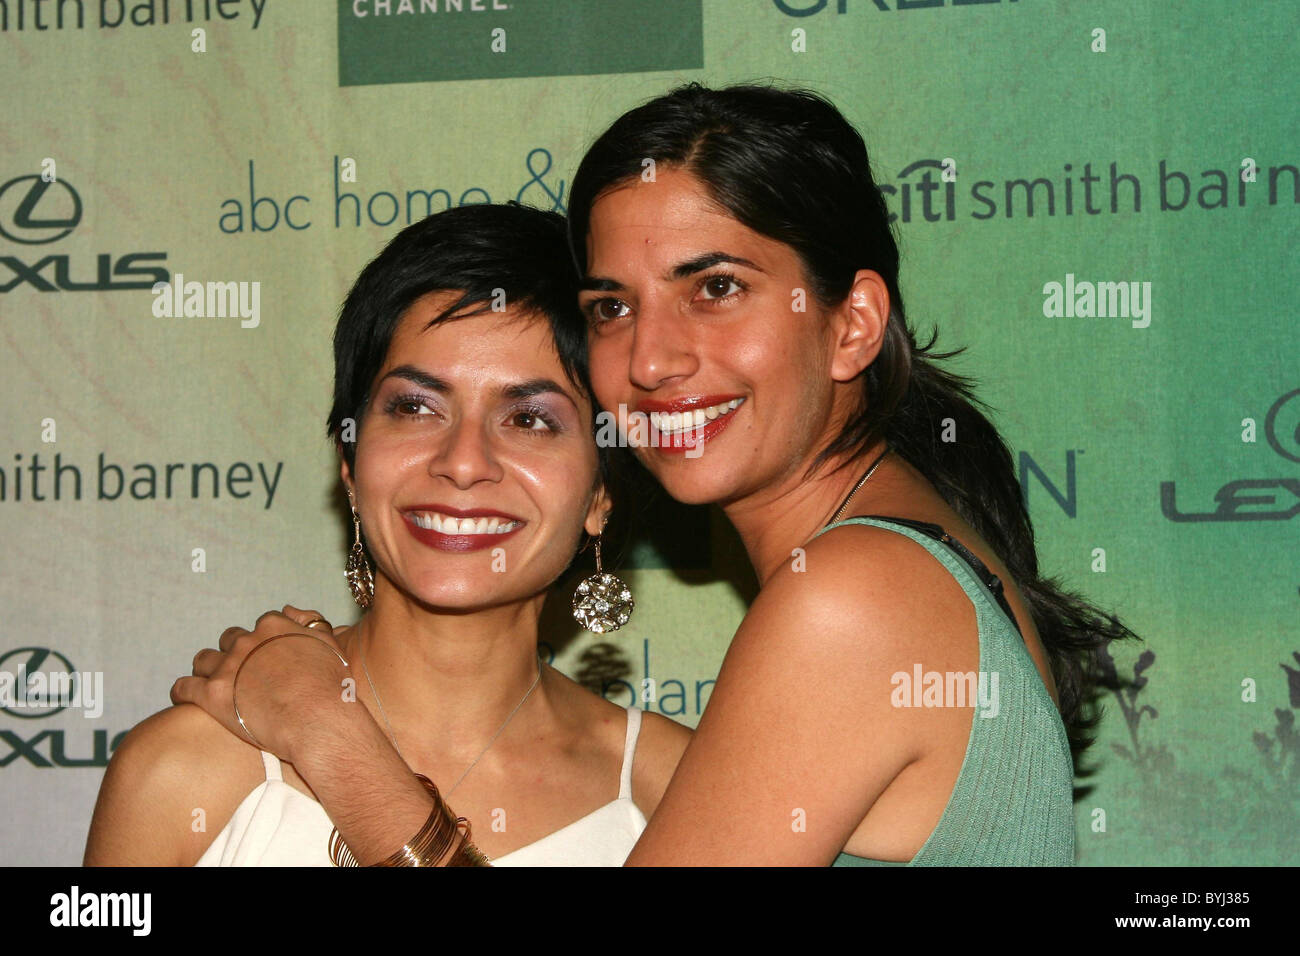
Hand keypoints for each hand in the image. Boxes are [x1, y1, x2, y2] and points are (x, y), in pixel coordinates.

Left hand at [172, 605, 355, 763]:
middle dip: (234, 654)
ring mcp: (227, 667)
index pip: (260, 625)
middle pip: (229, 640)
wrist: (319, 720)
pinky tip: (186, 698)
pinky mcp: (211, 695)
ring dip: (207, 670)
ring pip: (203, 660)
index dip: (263, 642)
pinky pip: (183, 687)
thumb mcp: (329, 644)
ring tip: (214, 684)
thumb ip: (309, 621)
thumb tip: (288, 609)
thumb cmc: (331, 686)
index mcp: (274, 627)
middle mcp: (247, 642)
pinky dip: (182, 692)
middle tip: (243, 674)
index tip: (267, 657)